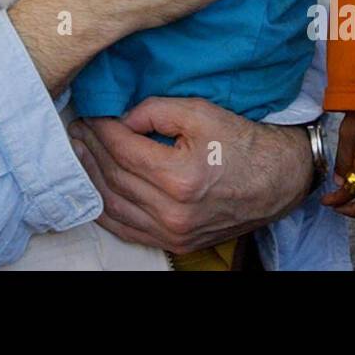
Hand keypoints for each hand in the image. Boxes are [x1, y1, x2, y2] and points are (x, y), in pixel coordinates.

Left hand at [67, 96, 310, 253]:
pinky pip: (127, 230)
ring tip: (79, 153)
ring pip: (114, 206)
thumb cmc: (242, 142)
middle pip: (113, 176)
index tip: (90, 113)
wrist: (278, 179)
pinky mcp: (177, 243)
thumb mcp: (200, 112)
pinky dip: (105, 211)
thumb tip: (120, 120)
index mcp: (180, 177)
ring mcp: (174, 233)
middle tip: (76, 129)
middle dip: (90, 149)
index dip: (100, 129)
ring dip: (90, 178)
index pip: (122, 149)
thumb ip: (154, 111)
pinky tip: (94, 190)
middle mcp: (173, 212)